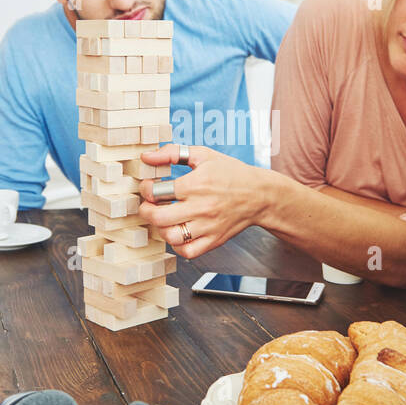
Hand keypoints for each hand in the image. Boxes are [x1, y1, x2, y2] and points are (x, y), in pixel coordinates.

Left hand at [137, 144, 273, 258]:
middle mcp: (201, 208)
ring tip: (164, 219)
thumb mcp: (203, 155)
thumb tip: (147, 157)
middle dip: (146, 211)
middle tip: (149, 205)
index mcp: (197, 184)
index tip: (149, 186)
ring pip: (171, 236)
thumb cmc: (231, 173)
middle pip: (159, 217)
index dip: (146, 188)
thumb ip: (172, 153)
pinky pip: (187, 251)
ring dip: (160, 228)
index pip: (157, 191)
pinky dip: (177, 245)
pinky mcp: (214, 240)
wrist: (259, 195)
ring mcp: (208, 227)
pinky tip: (178, 231)